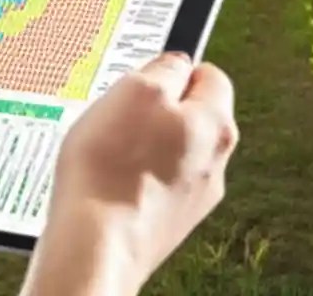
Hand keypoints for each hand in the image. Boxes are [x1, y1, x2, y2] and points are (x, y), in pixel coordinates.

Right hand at [21, 52, 239, 295]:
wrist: (95, 246)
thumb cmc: (113, 167)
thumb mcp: (136, 90)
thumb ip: (164, 70)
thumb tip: (177, 64)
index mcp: (217, 125)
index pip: (209, 76)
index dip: (174, 71)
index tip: (145, 78)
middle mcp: (215, 163)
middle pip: (189, 115)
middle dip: (155, 110)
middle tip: (119, 116)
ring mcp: (193, 197)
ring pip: (167, 151)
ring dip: (140, 146)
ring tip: (107, 153)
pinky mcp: (166, 223)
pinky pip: (150, 184)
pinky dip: (130, 178)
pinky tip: (105, 181)